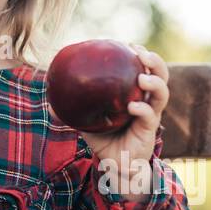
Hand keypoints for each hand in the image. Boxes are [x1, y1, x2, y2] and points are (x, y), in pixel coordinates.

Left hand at [77, 44, 169, 193]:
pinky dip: (142, 110)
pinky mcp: (149, 131)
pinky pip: (149, 117)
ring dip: (155, 83)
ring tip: (142, 77)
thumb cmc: (104, 138)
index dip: (142, 55)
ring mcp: (150, 115)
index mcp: (134, 93)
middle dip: (155, 62)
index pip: (144, 68)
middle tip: (142, 54)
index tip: (131, 45)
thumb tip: (48, 97)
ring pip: (162, 95)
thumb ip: (73, 107)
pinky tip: (132, 107)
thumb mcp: (86, 119)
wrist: (115, 164)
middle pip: (161, 76)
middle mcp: (146, 101)